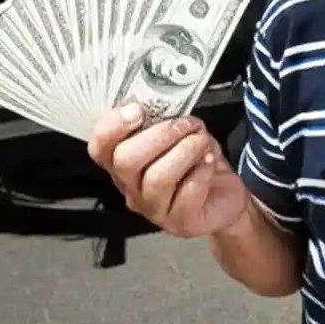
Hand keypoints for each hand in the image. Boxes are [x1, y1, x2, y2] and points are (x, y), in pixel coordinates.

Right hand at [87, 104, 250, 238]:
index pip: (100, 146)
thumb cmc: (196, 161)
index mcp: (123, 161)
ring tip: (201, 141)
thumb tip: (167, 102)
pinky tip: (209, 162)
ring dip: (184, 151)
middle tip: (184, 125)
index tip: (137, 109)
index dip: (113, 126)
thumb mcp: (180, 133)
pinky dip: (202, 170)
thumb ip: (165, 119)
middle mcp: (132, 186)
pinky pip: (187, 193)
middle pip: (126, 161)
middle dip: (159, 135)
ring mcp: (154, 208)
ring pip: (157, 178)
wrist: (224, 195)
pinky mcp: (180, 221)